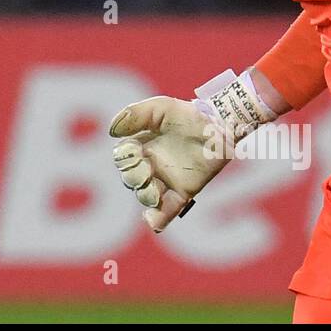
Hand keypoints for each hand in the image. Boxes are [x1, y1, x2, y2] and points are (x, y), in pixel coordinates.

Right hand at [109, 96, 233, 232]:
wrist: (219, 126)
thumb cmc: (188, 114)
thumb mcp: (161, 107)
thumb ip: (136, 114)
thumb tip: (111, 131)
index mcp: (140, 146)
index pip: (122, 158)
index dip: (124, 158)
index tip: (136, 151)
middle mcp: (150, 165)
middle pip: (130, 179)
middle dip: (134, 177)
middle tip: (146, 169)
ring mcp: (166, 180)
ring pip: (146, 195)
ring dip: (145, 196)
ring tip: (153, 194)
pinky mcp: (183, 192)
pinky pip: (168, 210)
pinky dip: (160, 218)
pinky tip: (154, 223)